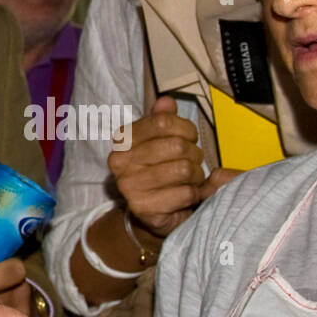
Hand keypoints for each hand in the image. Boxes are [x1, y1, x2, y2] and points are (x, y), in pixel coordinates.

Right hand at [109, 96, 241, 238]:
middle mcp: (120, 161)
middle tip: (193, 162)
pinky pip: (185, 193)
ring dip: (196, 175)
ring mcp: (129, 186)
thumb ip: (163, 119)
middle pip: (176, 146)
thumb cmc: (161, 170)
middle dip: (194, 154)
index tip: (190, 138)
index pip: (164, 121)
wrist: (153, 214)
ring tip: (191, 179)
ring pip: (183, 169)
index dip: (186, 129)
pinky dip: (194, 194)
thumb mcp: (162, 141)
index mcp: (123, 139)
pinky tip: (187, 195)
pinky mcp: (143, 208)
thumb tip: (166, 101)